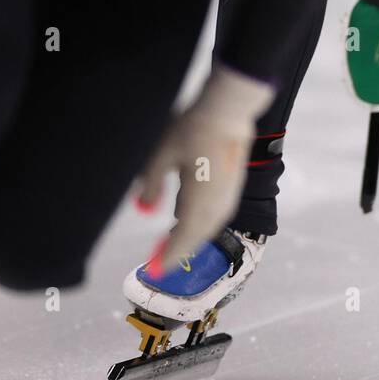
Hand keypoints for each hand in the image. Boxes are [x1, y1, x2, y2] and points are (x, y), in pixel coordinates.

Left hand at [138, 63, 273, 270]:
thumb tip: (145, 210)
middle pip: (197, 237)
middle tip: (157, 258)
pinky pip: (216, 214)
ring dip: (190, 236)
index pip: (183, 240)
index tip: (153, 270)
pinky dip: (200, 222)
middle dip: (178, 250)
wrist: (229, 109)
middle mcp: (217, 205)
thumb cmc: (192, 129)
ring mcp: (229, 195)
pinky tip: (187, 214)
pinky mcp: (234, 185)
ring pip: (208, 226)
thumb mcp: (162, 155)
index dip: (168, 257)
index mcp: (199, 203)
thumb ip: (151, 185)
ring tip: (170, 239)